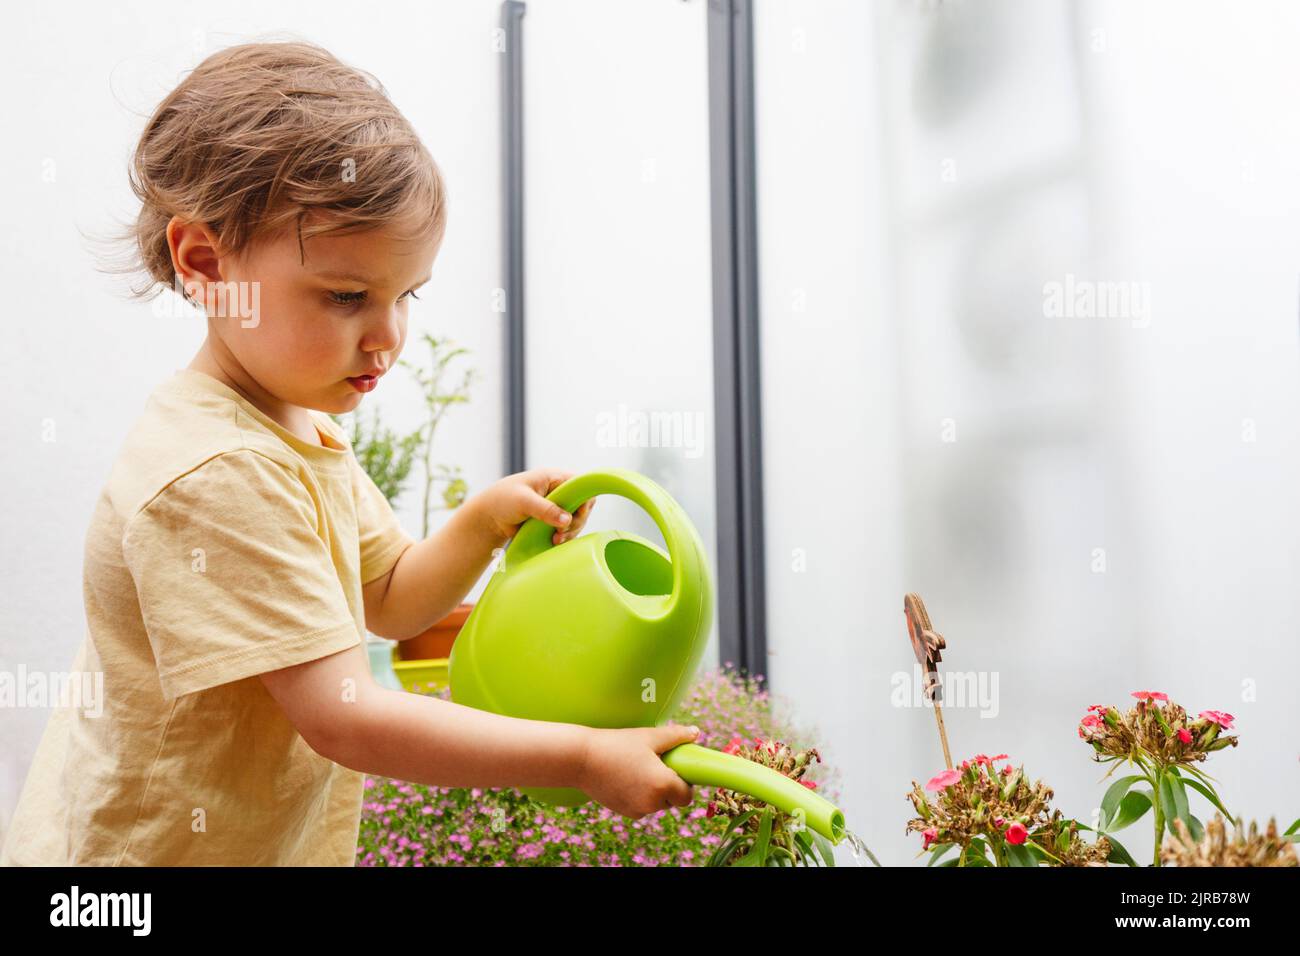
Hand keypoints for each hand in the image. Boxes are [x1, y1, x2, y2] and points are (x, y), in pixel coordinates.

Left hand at [474, 468, 596, 545]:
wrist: (489, 518)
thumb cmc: (502, 500)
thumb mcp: (523, 501)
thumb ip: (545, 509)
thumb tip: (567, 520)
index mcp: (553, 477)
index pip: (581, 484)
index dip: (583, 499)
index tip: (576, 515)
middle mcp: (558, 490)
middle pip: (582, 504)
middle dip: (576, 521)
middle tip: (560, 533)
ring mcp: (556, 506)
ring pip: (576, 518)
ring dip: (570, 531)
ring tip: (555, 540)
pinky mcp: (553, 520)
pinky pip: (567, 528)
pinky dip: (564, 536)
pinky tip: (554, 541)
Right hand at [577, 723, 699, 819]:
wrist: (581, 759)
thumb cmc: (617, 744)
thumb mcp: (649, 736)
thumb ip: (676, 736)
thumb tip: (696, 733)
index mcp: (662, 785)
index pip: (687, 796)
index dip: (685, 783)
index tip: (676, 768)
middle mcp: (652, 803)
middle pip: (672, 800)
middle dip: (669, 785)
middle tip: (655, 764)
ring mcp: (637, 810)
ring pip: (656, 804)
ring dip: (654, 791)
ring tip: (638, 768)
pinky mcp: (624, 812)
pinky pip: (641, 806)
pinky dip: (640, 795)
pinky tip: (626, 777)